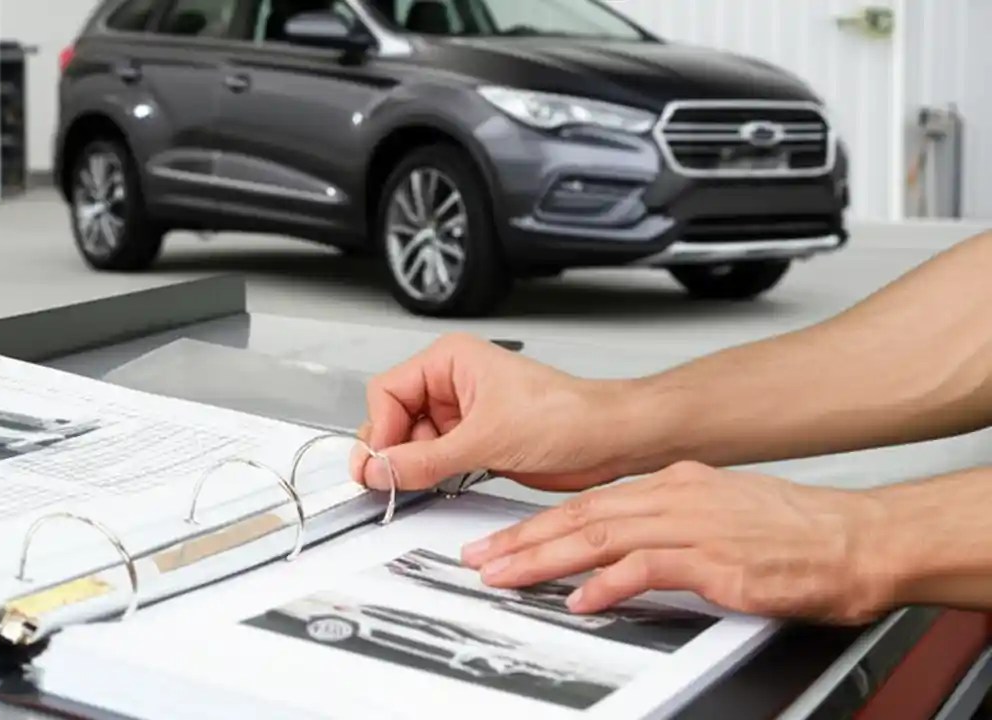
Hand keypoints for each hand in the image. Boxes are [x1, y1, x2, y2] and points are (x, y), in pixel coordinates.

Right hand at [350, 333, 641, 492]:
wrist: (608, 441)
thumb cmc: (566, 415)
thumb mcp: (485, 439)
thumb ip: (425, 459)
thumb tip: (381, 470)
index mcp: (449, 360)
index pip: (388, 392)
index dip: (380, 430)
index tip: (377, 465)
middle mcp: (452, 384)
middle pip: (395, 418)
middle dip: (391, 450)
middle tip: (383, 483)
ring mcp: (462, 415)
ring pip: (412, 443)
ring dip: (410, 466)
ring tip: (413, 485)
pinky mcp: (474, 442)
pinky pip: (435, 460)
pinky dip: (429, 476)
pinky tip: (431, 487)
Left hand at [460, 461, 895, 624]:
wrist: (858, 540)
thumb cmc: (797, 533)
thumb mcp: (721, 513)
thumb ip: (669, 525)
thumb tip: (626, 548)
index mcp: (676, 484)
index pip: (592, 502)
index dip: (540, 523)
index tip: (504, 541)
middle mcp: (677, 496)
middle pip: (582, 516)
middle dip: (524, 539)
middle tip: (483, 559)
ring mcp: (694, 525)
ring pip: (601, 536)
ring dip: (547, 559)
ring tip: (508, 576)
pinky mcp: (715, 559)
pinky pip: (647, 568)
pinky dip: (608, 584)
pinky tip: (582, 599)